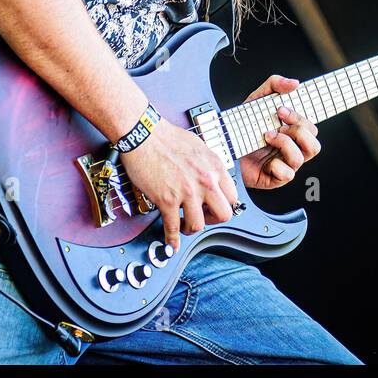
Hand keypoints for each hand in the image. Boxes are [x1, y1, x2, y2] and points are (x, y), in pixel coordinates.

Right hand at [118, 119, 237, 250]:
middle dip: (213, 220)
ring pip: (199, 225)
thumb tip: (209, 177)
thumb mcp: (199, 148)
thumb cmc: (167, 137)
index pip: (232, 197)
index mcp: (215, 167)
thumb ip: (207, 166)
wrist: (144, 134)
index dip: (224, 206)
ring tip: (183, 224)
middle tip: (203, 218)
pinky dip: (172, 240)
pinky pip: (172, 227)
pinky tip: (171, 243)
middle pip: (223, 215)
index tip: (215, 208)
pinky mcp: (167, 200)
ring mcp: (187, 192)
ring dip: (191, 228)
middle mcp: (205, 181)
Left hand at [239, 75, 321, 190]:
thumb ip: (274, 85)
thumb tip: (295, 83)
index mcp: (292, 133)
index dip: (301, 119)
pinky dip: (276, 165)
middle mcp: (292, 150)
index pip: (311, 128)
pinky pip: (287, 175)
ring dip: (284, 145)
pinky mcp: (275, 178)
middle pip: (314, 145)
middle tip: (275, 126)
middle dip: (296, 131)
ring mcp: (285, 165)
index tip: (281, 110)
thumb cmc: (242, 126)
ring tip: (267, 138)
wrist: (222, 144)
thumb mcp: (256, 100)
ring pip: (301, 159)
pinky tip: (265, 160)